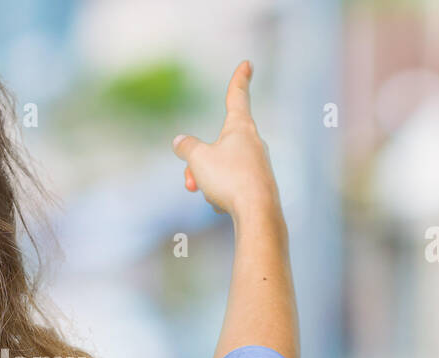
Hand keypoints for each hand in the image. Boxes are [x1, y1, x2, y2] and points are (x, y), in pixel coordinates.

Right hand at [172, 61, 279, 221]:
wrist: (258, 213)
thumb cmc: (229, 179)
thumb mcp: (198, 160)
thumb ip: (186, 147)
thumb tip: (180, 141)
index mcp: (240, 128)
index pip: (237, 97)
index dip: (239, 79)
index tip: (248, 64)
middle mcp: (253, 142)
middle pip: (218, 145)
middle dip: (200, 163)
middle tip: (191, 182)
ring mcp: (258, 164)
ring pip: (222, 167)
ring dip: (207, 180)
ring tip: (206, 193)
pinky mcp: (259, 184)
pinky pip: (231, 184)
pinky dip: (220, 192)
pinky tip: (221, 205)